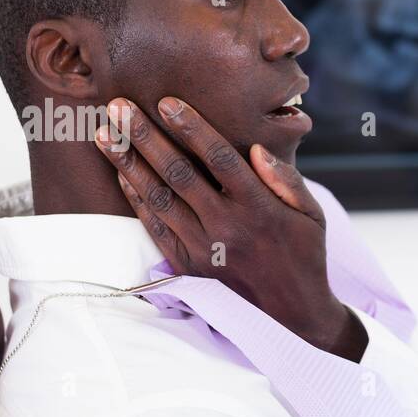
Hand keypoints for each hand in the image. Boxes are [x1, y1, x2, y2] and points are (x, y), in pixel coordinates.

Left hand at [94, 96, 367, 361]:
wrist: (293, 314)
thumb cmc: (304, 255)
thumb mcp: (312, 215)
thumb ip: (286, 180)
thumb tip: (255, 149)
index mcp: (260, 207)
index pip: (219, 158)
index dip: (191, 128)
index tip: (166, 102)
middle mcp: (228, 226)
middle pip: (179, 172)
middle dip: (145, 136)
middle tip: (117, 106)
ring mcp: (205, 248)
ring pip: (159, 197)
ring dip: (128, 163)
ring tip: (104, 134)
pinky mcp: (190, 265)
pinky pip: (156, 227)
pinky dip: (136, 199)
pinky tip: (120, 174)